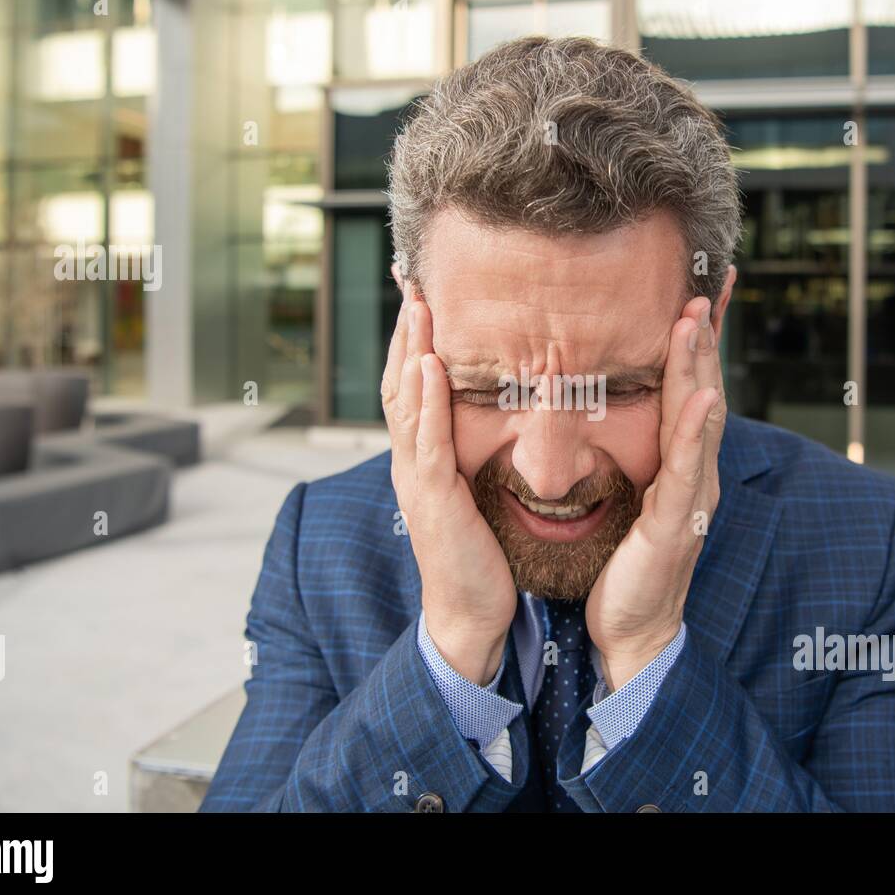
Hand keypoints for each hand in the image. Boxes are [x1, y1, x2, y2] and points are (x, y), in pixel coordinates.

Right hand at [382, 298, 516, 684]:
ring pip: (406, 404)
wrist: (473, 614)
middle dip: (406, 331)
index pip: (413, 388)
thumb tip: (494, 417)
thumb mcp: (476, 493)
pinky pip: (428, 442)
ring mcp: (417, 481)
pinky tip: (432, 367)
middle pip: (400, 383)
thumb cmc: (482, 555)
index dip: (415, 341)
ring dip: (411, 352)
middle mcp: (411, 463)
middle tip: (411, 280)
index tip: (423, 294)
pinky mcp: (434, 502)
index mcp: (424, 460)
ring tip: (418, 307)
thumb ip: (475, 455)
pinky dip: (427, 401)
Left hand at [586, 296, 725, 690]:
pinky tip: (701, 398)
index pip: (686, 388)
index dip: (694, 341)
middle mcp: (696, 473)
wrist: (629, 627)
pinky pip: (689, 471)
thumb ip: (627, 454)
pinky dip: (697, 432)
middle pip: (703, 390)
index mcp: (679, 464)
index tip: (695, 288)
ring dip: (700, 367)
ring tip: (697, 319)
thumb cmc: (623, 562)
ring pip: (701, 420)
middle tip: (708, 281)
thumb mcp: (626, 495)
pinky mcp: (678, 526)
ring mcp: (693, 498)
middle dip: (705, 336)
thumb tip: (599, 406)